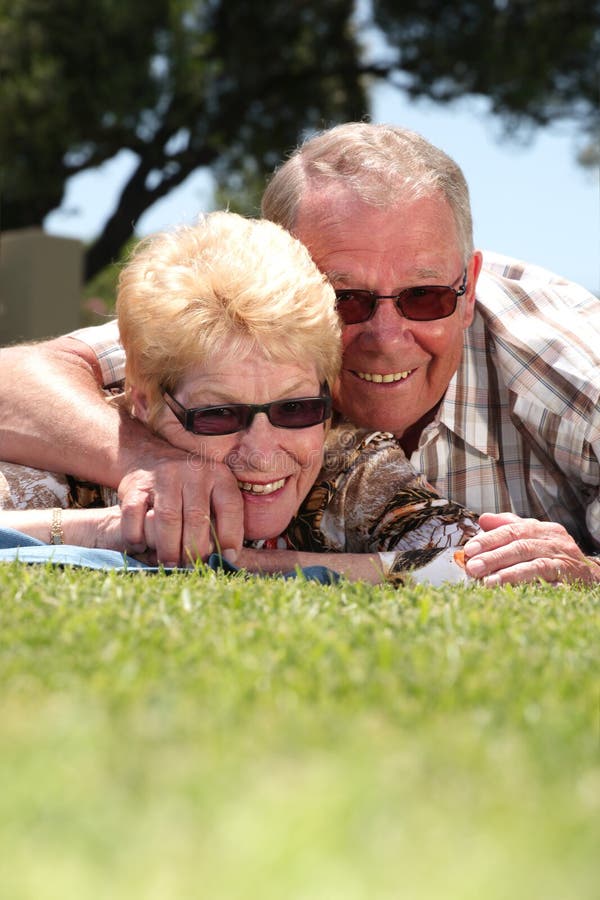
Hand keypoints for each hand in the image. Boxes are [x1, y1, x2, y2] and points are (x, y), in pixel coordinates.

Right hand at [117, 446, 243, 566]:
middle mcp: (193, 472)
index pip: (230, 508)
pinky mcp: (137, 484)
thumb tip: (230, 558)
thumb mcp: (214, 494)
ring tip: (170, 564)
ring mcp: (164, 476)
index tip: (226, 559)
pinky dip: (136, 535)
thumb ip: (225, 520)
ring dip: (168, 547)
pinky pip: (134, 514)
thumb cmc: (190, 489)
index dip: (230, 536)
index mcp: (219, 476)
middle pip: (197, 517)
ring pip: (167, 518)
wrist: (151, 458)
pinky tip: (141, 546)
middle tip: (192, 568)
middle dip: (195, 549)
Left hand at [464, 512, 599, 585]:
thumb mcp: (535, 534)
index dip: (490, 539)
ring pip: (536, 566)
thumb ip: (509, 525)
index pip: (513, 530)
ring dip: (510, 575)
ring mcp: (564, 563)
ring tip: (488, 583)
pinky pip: (552, 586)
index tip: (469, 550)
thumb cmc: (554, 552)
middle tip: (473, 568)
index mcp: (543, 530)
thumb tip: (483, 519)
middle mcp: (554, 543)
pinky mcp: (572, 583)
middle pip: (521, 547)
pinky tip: (517, 594)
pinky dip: (535, 589)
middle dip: (494, 558)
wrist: (591, 572)